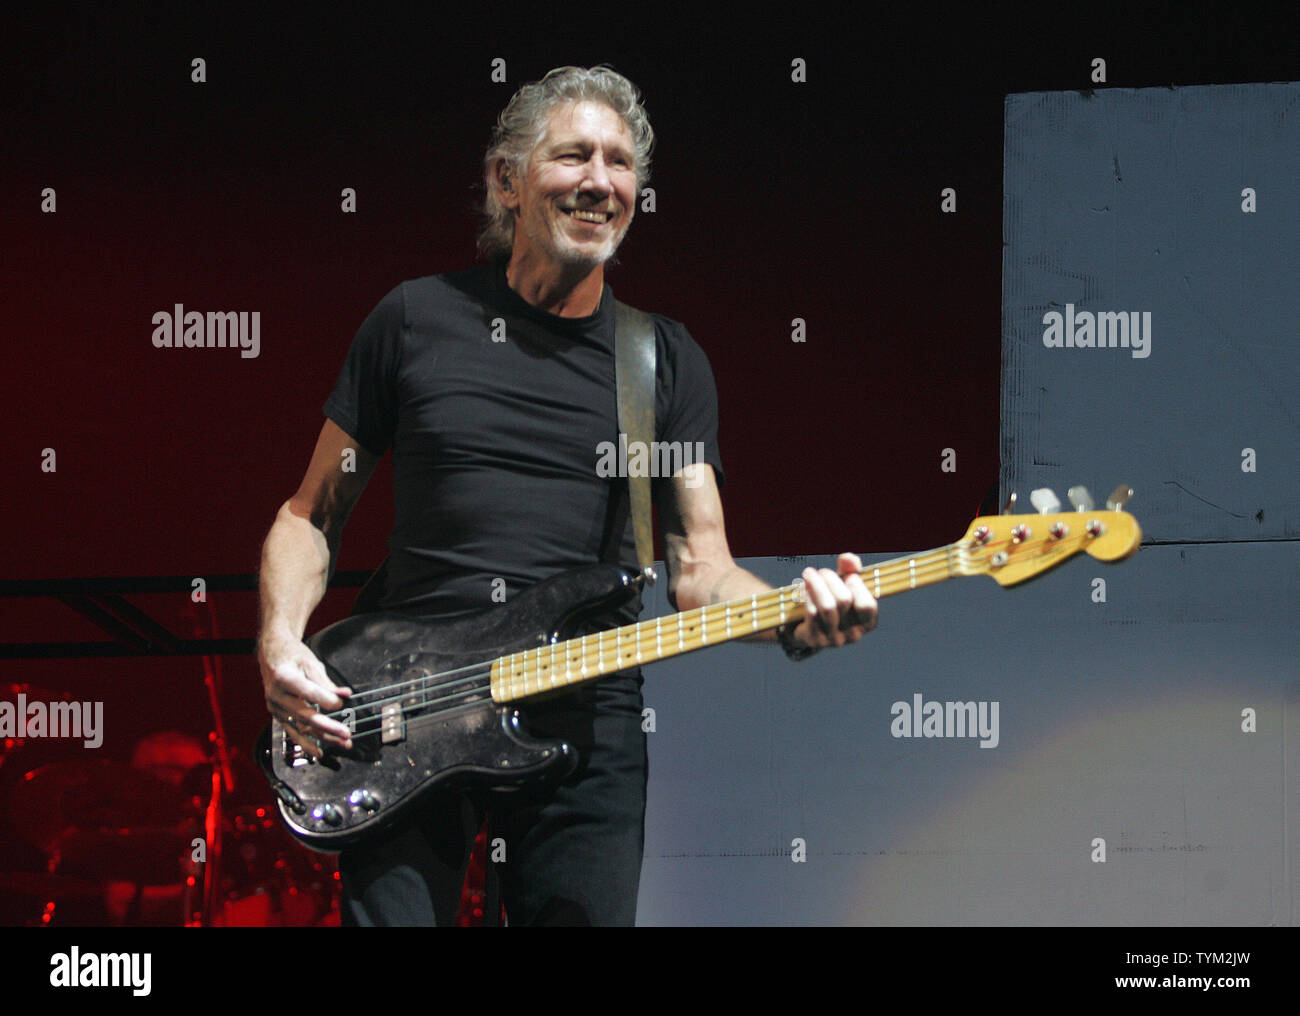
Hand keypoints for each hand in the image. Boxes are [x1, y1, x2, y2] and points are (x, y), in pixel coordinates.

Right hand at [258, 629, 352, 757]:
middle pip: (303, 715)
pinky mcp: (278, 714)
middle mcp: (276, 695)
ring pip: (299, 727)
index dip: (326, 700)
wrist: (272, 654)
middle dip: (327, 726)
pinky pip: (293, 730)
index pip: (308, 692)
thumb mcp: (310, 663)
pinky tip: (320, 751)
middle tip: (345, 733)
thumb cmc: (292, 655)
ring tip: (341, 744)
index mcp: (283, 677)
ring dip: (322, 738)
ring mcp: (275, 707)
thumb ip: (327, 682)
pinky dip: (307, 742)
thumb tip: (344, 695)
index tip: (342, 703)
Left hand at [787, 552, 877, 650]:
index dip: (857, 587)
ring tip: (809, 573)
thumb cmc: (831, 600)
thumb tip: (848, 558)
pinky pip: (812, 613)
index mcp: (867, 623)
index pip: (867, 605)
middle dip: (831, 579)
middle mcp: (854, 635)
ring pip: (827, 607)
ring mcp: (835, 640)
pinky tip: (803, 588)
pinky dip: (807, 596)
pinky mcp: (816, 641)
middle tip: (822, 572)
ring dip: (816, 584)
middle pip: (844, 600)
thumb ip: (850, 569)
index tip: (848, 576)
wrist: (807, 625)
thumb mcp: (843, 584)